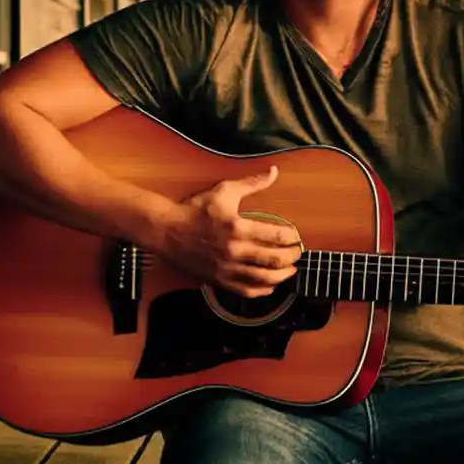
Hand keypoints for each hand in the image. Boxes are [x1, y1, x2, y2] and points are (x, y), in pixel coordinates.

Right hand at [153, 166, 301, 297]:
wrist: (167, 231)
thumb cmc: (195, 210)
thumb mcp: (224, 191)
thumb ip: (252, 183)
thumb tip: (273, 172)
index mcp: (238, 227)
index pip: (276, 236)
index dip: (291, 237)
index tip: (295, 236)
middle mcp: (234, 250)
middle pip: (274, 259)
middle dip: (291, 257)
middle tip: (296, 253)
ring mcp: (226, 268)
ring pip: (263, 279)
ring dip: (282, 276)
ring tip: (289, 270)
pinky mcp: (219, 280)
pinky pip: (246, 291)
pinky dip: (262, 290)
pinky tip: (269, 285)